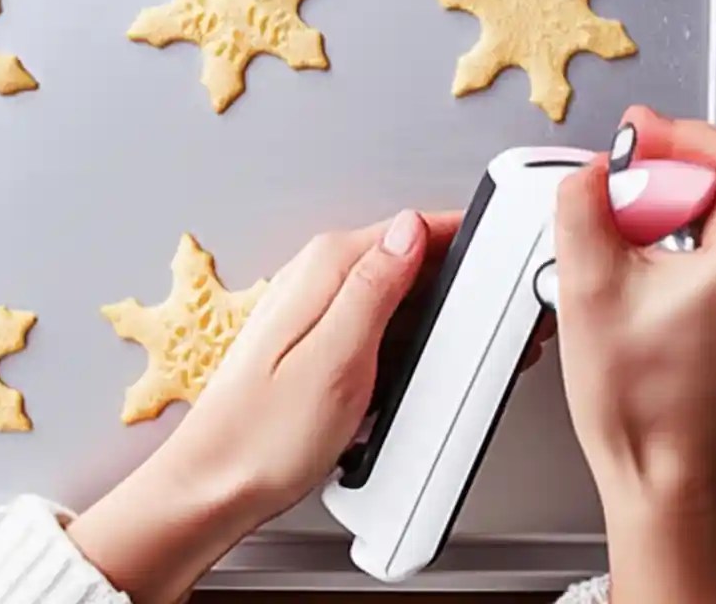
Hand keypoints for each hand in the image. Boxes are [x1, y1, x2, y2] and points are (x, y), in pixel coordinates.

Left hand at [67, 209, 463, 603]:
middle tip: (496, 326)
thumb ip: (375, 286)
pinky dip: (408, 352)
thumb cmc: (263, 434)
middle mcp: (317, 283)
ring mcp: (318, 317)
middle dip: (457, 289)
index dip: (464, 243)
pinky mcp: (320, 351)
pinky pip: (381, 335)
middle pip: (408, 263)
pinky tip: (419, 382)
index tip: (499, 269)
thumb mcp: (336, 357)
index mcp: (324, 270)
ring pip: (398, 301)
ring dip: (437, 324)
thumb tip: (410, 229)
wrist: (216, 485)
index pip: (411, 229)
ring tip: (465, 359)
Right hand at [553, 106, 715, 602]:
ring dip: (679, 205)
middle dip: (678, 166)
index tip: (638, 133)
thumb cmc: (641, 404)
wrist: (663, 471)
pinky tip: (641, 266)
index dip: (680, 131)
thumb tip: (584, 173)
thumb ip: (580, 210)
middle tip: (627, 176)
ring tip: (625, 231)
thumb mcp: (589, 289)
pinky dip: (687, 240)